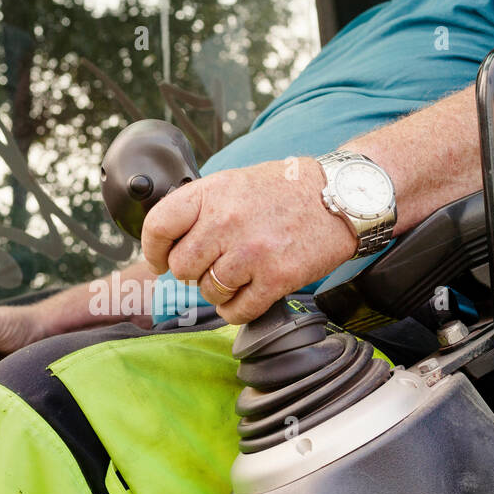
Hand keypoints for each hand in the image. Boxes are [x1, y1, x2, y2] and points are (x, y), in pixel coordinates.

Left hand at [139, 158, 357, 324]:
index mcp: (212, 193)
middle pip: (181, 266)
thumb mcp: (235, 182)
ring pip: (208, 291)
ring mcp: (252, 252)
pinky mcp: (276, 277)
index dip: (153, 249)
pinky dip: (237, 309)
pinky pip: (237, 310)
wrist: (341, 197)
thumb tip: (168, 242)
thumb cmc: (285, 190)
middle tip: (210, 266)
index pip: (158, 226)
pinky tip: (247, 295)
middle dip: (192, 272)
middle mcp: (227, 221)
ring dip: (217, 291)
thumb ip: (201, 208)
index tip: (159, 260)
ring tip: (236, 276)